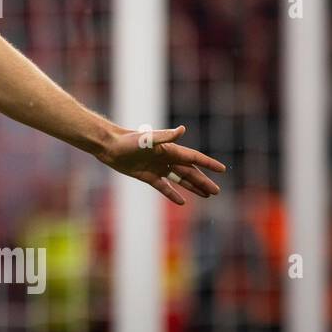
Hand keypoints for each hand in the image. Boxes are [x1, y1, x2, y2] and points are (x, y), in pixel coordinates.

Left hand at [97, 125, 224, 204]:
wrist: (109, 146)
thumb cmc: (127, 140)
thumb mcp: (147, 139)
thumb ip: (165, 137)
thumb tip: (182, 130)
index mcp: (169, 150)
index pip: (193, 157)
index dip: (208, 163)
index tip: (222, 169)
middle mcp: (165, 158)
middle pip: (189, 172)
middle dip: (203, 181)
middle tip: (217, 192)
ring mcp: (156, 167)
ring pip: (179, 180)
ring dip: (192, 187)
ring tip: (206, 196)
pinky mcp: (146, 176)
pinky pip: (163, 187)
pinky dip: (172, 194)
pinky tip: (182, 202)